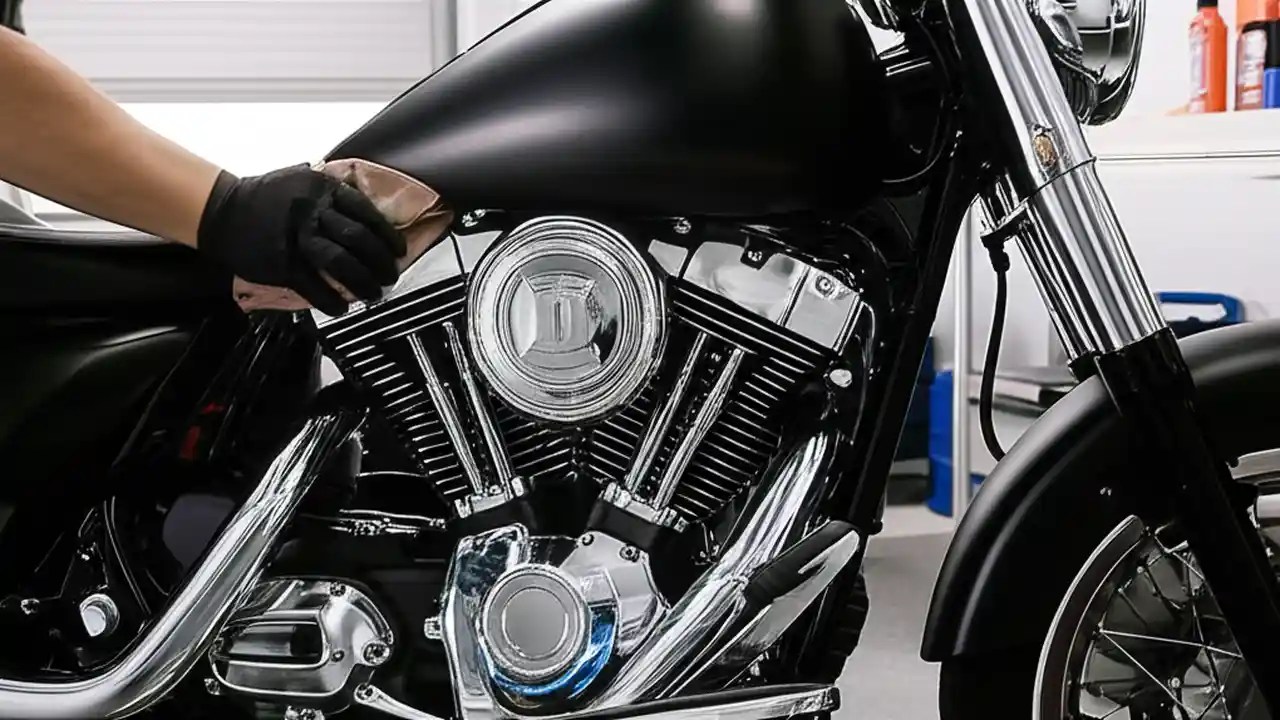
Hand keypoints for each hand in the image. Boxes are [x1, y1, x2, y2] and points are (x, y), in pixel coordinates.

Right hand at [197, 165, 405, 315]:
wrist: (223, 211)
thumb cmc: (266, 197)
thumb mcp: (301, 180)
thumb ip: (332, 193)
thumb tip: (368, 211)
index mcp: (321, 189)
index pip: (366, 212)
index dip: (387, 235)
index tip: (399, 251)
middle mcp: (311, 212)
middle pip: (358, 239)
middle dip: (381, 262)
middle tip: (391, 276)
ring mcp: (295, 238)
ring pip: (340, 263)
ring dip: (363, 283)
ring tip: (374, 295)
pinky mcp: (281, 264)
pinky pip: (313, 286)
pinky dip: (331, 301)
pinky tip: (343, 309)